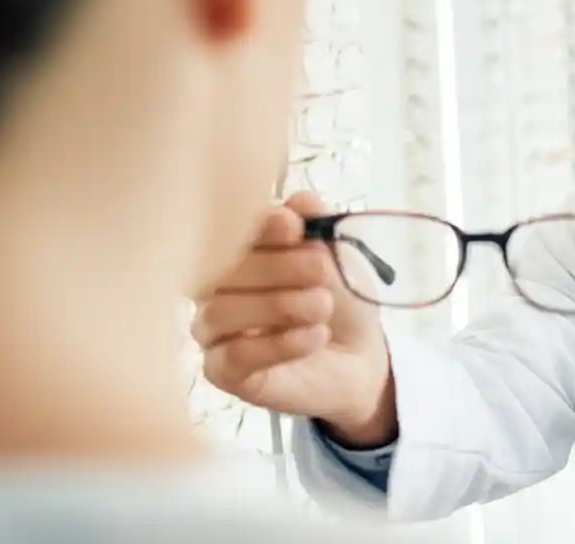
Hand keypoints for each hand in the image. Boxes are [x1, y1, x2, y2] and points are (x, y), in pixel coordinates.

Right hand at [193, 192, 396, 446]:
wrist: (361, 355)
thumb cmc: (341, 298)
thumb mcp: (340, 256)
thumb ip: (319, 225)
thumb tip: (301, 201)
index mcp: (237, 250)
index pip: (228, 230)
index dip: (258, 226)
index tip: (293, 226)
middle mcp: (215, 287)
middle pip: (222, 270)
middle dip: (276, 266)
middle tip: (321, 270)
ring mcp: (213, 330)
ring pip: (221, 312)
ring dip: (278, 306)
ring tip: (322, 306)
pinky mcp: (223, 371)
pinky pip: (233, 357)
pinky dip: (277, 344)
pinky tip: (314, 335)